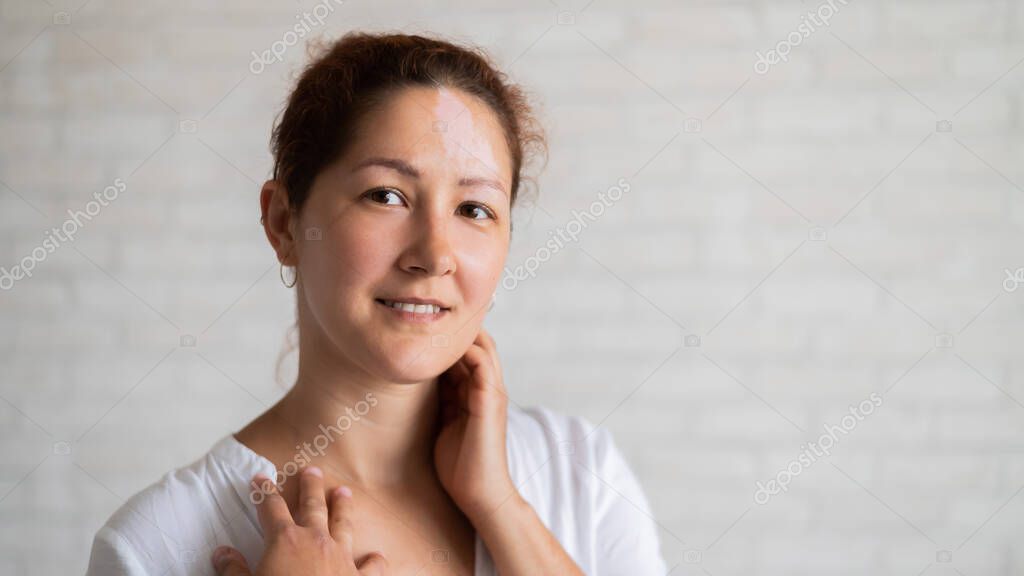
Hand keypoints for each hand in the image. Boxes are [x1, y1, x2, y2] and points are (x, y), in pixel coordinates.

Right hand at [211, 467, 387, 575]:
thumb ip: (233, 570)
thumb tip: (222, 554)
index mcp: (284, 541)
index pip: (271, 508)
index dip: (264, 492)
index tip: (261, 479)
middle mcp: (315, 541)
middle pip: (312, 506)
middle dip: (311, 487)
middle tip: (313, 470)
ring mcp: (340, 558)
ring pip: (343, 525)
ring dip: (343, 508)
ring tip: (344, 492)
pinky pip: (370, 567)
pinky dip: (374, 562)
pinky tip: (377, 557)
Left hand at [434, 327, 516, 523]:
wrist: (479, 495)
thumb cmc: (460, 466)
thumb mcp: (444, 424)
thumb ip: (440, 402)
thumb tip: (417, 384)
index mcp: (477, 393)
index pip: (466, 353)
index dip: (445, 341)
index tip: (419, 332)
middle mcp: (488, 388)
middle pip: (477, 343)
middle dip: (453, 331)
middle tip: (423, 321)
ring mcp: (492, 392)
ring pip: (482, 346)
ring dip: (459, 334)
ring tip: (431, 325)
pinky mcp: (489, 400)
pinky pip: (481, 362)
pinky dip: (464, 349)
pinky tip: (439, 347)